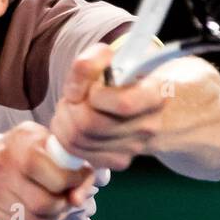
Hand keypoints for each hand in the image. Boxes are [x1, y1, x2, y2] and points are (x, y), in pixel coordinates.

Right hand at [0, 122, 95, 219]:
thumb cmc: (24, 154)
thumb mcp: (48, 146)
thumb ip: (73, 165)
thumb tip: (78, 199)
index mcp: (21, 143)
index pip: (54, 176)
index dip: (71, 183)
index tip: (75, 181)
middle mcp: (0, 165)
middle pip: (44, 204)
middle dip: (62, 206)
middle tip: (64, 200)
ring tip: (53, 209)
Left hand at [48, 42, 165, 171]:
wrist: (148, 101)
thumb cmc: (126, 76)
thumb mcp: (113, 58)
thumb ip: (92, 62)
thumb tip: (75, 85)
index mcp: (155, 95)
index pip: (123, 104)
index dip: (94, 95)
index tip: (90, 86)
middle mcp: (149, 125)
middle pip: (89, 124)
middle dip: (69, 107)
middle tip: (72, 96)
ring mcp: (135, 147)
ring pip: (79, 141)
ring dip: (64, 121)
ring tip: (72, 108)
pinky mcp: (120, 161)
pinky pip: (80, 154)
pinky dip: (69, 138)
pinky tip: (76, 124)